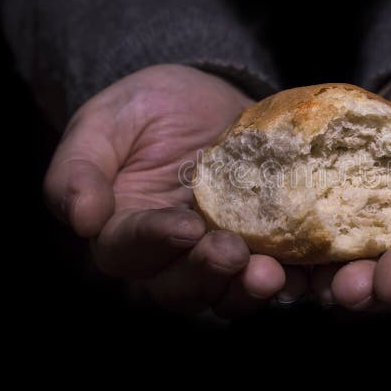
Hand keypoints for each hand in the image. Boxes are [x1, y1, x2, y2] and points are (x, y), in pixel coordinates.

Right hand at [44, 64, 306, 316]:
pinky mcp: (266, 245)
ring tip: (273, 273)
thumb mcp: (104, 122)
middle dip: (208, 276)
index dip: (156, 242)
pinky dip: (296, 278)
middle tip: (234, 254)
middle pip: (181, 288)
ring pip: (229, 292)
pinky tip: (312, 271)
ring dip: (250, 289)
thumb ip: (79, 166)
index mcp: (125, 233)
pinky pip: (280, 273)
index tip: (184, 226)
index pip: (130, 250)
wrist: (207, 98)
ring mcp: (221, 254)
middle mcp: (172, 258)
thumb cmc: (145, 109)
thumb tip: (81, 218)